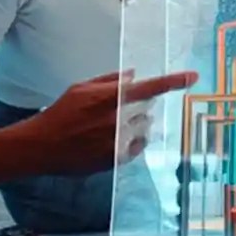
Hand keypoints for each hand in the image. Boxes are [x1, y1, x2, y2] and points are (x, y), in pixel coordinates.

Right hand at [10, 69, 197, 175]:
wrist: (42, 147)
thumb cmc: (60, 113)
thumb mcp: (81, 88)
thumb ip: (110, 80)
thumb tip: (134, 75)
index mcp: (112, 98)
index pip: (151, 87)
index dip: (174, 81)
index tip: (193, 77)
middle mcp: (120, 119)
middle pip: (148, 110)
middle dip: (139, 109)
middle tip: (115, 111)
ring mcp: (120, 141)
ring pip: (144, 129)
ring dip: (135, 126)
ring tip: (108, 127)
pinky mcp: (117, 159)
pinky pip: (136, 148)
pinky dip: (130, 143)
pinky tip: (110, 140)